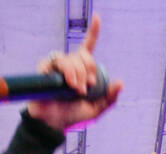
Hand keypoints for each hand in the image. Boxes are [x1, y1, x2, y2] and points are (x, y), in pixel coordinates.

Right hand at [25, 14, 121, 131]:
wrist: (55, 124)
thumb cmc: (73, 115)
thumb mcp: (96, 109)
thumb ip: (109, 97)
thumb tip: (120, 82)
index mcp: (82, 69)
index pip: (88, 46)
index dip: (93, 31)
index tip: (97, 17)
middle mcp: (69, 65)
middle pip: (82, 55)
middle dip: (88, 70)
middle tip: (88, 87)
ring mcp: (56, 66)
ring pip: (70, 59)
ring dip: (77, 74)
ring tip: (77, 90)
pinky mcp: (45, 69)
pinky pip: (56, 62)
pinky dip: (67, 72)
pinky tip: (68, 84)